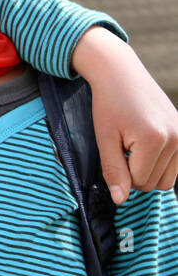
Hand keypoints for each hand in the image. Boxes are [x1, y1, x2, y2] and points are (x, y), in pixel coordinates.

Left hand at [72, 27, 177, 203]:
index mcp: (154, 140)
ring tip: (133, 147)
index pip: (139, 182)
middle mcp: (176, 139)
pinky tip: (144, 144)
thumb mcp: (105, 138)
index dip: (121, 173)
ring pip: (168, 179)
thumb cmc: (108, 104)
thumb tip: (120, 201)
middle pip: (155, 184)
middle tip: (122, 148)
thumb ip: (113, 171)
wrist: (121, 73)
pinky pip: (175, 166)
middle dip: (135, 174)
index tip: (114, 150)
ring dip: (147, 171)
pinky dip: (158, 163)